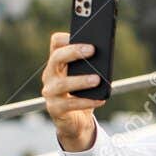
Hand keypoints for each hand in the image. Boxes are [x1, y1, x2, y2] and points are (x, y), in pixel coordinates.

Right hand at [43, 31, 104, 151]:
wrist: (76, 122)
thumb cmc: (83, 95)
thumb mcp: (86, 77)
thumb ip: (92, 66)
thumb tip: (106, 55)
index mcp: (57, 63)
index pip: (55, 44)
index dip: (65, 37)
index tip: (79, 33)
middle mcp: (50, 75)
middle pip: (56, 58)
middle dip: (74, 52)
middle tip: (92, 50)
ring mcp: (50, 92)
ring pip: (62, 83)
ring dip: (81, 80)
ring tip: (97, 79)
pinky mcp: (55, 109)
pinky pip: (70, 104)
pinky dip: (86, 102)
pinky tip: (100, 99)